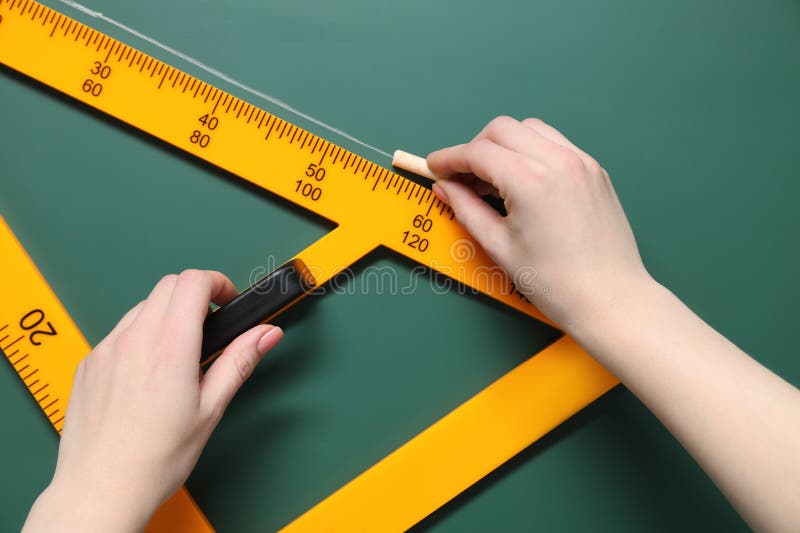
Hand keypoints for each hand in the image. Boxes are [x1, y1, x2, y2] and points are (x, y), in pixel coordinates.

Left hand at [23, 270, 282, 531]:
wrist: (101, 489)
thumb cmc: (155, 459)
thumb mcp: (210, 410)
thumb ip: (240, 362)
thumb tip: (266, 334)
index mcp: (170, 348)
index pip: (193, 282)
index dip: (217, 283)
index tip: (227, 301)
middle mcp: (134, 340)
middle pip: (168, 285)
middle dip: (195, 295)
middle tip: (211, 326)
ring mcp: (106, 349)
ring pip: (143, 306)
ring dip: (168, 314)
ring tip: (180, 353)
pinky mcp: (89, 362)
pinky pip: (120, 330)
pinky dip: (141, 334)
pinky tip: (149, 370)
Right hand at [427, 116, 651, 329]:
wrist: (610, 298)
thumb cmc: (556, 282)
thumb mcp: (499, 246)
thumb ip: (466, 209)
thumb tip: (445, 188)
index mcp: (530, 180)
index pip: (477, 152)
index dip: (449, 158)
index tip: (434, 167)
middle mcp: (558, 160)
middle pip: (502, 129)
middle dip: (474, 148)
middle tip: (460, 177)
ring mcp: (581, 162)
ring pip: (530, 129)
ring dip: (504, 145)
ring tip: (492, 179)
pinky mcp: (595, 170)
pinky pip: (555, 143)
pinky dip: (531, 151)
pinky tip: (523, 180)